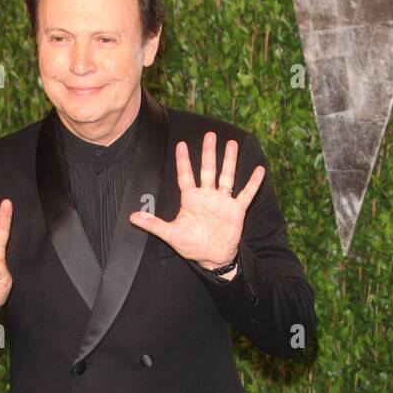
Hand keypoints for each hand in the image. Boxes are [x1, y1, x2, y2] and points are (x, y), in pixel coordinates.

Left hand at [128, 131, 263, 267]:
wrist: (212, 258)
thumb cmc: (192, 245)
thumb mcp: (171, 234)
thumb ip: (153, 224)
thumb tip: (132, 217)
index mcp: (191, 199)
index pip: (186, 176)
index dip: (183, 161)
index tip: (180, 144)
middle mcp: (207, 196)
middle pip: (207, 170)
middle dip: (208, 153)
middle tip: (210, 134)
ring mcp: (223, 202)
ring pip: (226, 176)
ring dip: (229, 161)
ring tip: (232, 144)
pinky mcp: (236, 210)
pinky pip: (246, 194)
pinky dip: (253, 183)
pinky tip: (259, 170)